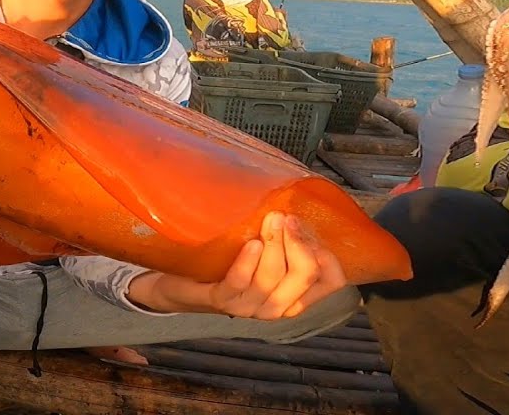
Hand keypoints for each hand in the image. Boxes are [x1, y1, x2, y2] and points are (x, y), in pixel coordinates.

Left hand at [127, 211, 347, 319]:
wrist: (178, 282)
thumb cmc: (224, 262)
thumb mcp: (260, 247)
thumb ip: (282, 236)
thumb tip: (296, 201)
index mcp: (292, 294)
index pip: (330, 281)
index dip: (327, 255)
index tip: (306, 226)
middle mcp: (275, 305)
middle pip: (305, 278)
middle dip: (300, 244)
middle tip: (286, 217)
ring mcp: (247, 307)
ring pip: (272, 281)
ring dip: (275, 247)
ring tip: (272, 220)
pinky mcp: (218, 301)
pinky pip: (238, 284)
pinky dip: (247, 264)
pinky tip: (252, 244)